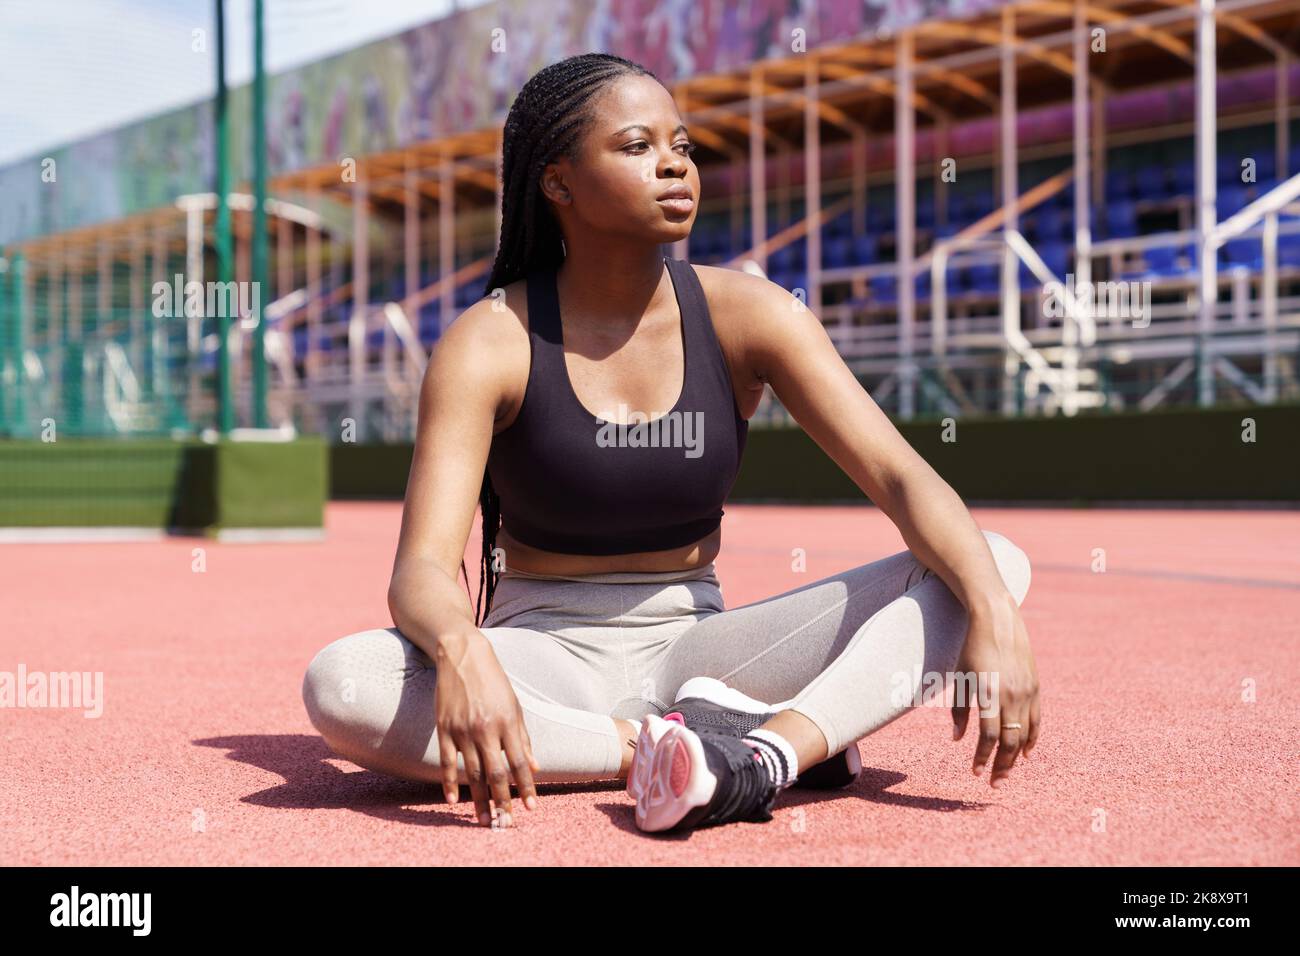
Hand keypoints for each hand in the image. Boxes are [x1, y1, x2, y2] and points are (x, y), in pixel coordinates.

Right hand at [433, 629, 540, 826]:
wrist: (463, 655)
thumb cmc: (494, 681)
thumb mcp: (515, 706)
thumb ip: (523, 738)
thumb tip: (534, 766)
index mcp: (508, 722)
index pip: (520, 762)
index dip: (527, 786)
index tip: (532, 807)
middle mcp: (486, 728)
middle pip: (497, 773)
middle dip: (502, 801)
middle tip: (505, 823)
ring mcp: (463, 729)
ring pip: (473, 772)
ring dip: (478, 799)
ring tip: (483, 820)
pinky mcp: (444, 728)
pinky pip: (448, 761)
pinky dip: (450, 783)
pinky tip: (453, 800)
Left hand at [950, 592, 1039, 787]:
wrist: (998, 620)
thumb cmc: (972, 648)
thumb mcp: (960, 677)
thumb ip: (959, 709)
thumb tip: (957, 739)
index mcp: (989, 694)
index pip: (988, 737)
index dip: (982, 757)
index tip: (975, 772)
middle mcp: (1011, 695)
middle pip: (1009, 741)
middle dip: (1001, 766)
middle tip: (995, 783)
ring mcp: (1027, 691)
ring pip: (1024, 734)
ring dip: (1015, 756)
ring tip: (1007, 771)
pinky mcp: (1036, 686)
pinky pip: (1037, 720)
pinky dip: (1031, 738)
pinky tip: (1024, 752)